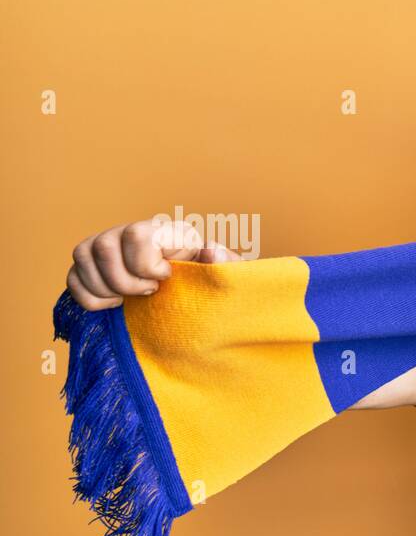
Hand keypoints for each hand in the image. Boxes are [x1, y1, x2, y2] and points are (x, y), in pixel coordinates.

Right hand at [66, 219, 243, 310]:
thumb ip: (225, 264)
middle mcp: (129, 232)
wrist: (192, 299)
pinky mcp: (88, 267)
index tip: (165, 278)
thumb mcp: (224, 277)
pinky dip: (90, 298)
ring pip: (83, 255)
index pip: (137, 234)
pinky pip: (72, 277)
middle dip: (125, 280)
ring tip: (131, 299)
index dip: (146, 263)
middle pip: (104, 246)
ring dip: (106, 288)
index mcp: (162, 231)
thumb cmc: (209, 285)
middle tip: (148, 293)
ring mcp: (105, 246)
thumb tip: (211, 249)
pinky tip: (114, 304)